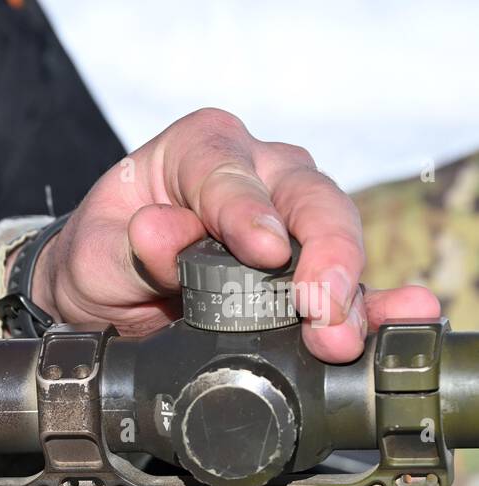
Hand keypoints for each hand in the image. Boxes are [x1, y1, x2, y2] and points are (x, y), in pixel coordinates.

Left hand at [30, 108, 439, 361]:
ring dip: (344, 291)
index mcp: (200, 148)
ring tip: (342, 333)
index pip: (229, 172)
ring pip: (333, 238)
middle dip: (321, 254)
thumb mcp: (94, 252)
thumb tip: (159, 234)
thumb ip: (126, 248)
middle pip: (306, 198)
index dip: (248, 212)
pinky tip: (396, 318)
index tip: (264, 251)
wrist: (103, 294)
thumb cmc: (102, 253)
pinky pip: (342, 281)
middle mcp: (257, 170)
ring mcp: (289, 216)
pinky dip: (369, 303)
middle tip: (319, 305)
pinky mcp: (304, 266)